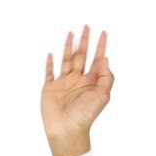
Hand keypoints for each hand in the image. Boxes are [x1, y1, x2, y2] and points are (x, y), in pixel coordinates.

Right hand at [41, 25, 113, 141]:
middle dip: (85, 41)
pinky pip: (50, 72)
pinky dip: (50, 63)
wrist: (67, 129)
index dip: (101, 46)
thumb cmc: (86, 114)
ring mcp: (64, 83)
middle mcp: (79, 79)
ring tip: (71, 33)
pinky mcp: (50, 88)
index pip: (97, 59)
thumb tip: (105, 58)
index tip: (103, 32)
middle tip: (87, 26)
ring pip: (67, 60)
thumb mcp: (102, 95)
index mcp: (93, 81)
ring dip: (68, 46)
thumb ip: (106, 77)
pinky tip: (52, 54)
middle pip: (82, 55)